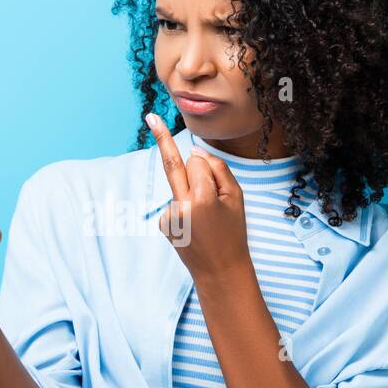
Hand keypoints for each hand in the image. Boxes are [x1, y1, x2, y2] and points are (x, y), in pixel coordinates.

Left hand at [145, 112, 251, 281]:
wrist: (220, 271)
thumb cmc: (233, 233)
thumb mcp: (237, 199)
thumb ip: (217, 170)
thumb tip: (195, 153)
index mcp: (202, 199)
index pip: (197, 162)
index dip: (208, 167)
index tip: (170, 126)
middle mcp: (182, 206)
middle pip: (174, 165)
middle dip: (162, 139)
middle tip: (150, 116)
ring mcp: (170, 217)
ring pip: (180, 187)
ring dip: (192, 194)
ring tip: (208, 221)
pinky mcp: (163, 224)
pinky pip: (176, 202)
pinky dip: (186, 207)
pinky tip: (196, 226)